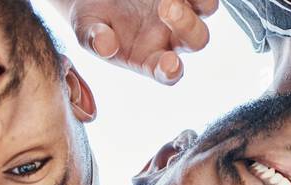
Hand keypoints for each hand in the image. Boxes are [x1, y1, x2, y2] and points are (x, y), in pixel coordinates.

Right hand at [68, 0, 217, 84]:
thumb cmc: (93, 16)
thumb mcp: (85, 27)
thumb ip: (93, 39)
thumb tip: (104, 46)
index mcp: (149, 57)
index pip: (167, 72)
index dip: (171, 70)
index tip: (170, 64)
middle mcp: (171, 36)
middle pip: (196, 39)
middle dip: (185, 25)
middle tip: (167, 7)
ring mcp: (181, 10)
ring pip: (205, 9)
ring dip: (199, 1)